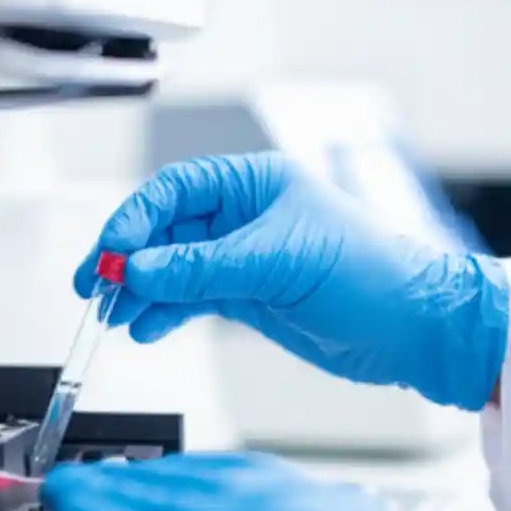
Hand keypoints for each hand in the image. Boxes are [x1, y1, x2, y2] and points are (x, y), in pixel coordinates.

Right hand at [42, 453, 430, 510]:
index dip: (94, 508)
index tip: (61, 497)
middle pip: (167, 498)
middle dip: (110, 490)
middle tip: (68, 486)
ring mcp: (304, 505)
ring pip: (203, 479)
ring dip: (151, 477)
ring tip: (111, 482)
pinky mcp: (326, 496)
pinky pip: (247, 473)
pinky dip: (203, 475)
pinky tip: (183, 480)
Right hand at [73, 152, 507, 409]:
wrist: (414, 328)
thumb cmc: (371, 273)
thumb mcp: (278, 262)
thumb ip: (201, 267)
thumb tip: (139, 268)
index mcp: (254, 182)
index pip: (176, 190)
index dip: (136, 218)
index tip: (112, 250)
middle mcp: (244, 214)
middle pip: (165, 230)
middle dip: (128, 257)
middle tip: (95, 284)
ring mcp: (244, 256)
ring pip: (173, 267)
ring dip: (141, 290)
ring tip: (115, 314)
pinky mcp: (249, 294)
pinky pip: (191, 297)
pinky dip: (166, 312)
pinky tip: (145, 327)